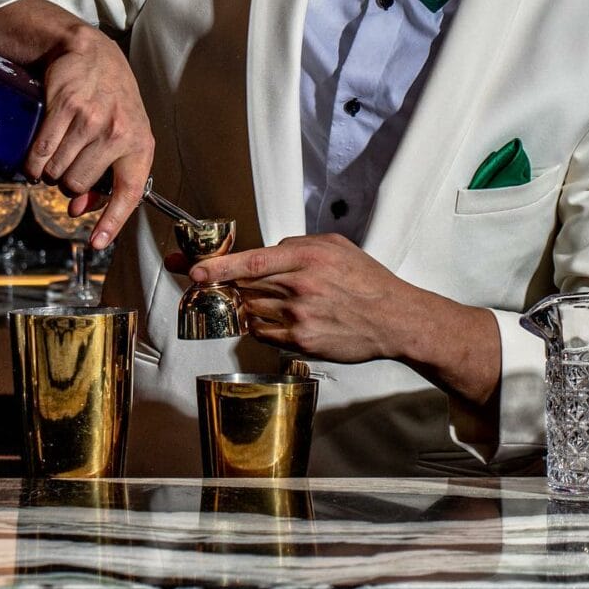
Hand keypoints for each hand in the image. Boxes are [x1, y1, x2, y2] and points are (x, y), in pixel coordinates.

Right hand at [27, 21, 153, 250]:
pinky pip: (41, 152)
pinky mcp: (64, 108)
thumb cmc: (111, 97)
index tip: (97, 242)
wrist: (92, 52)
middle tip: (68, 166)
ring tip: (56, 154)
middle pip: (79, 186)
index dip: (112, 221)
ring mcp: (91, 120)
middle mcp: (117, 133)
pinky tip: (36, 157)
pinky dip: (33, 162)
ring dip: (49, 171)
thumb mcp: (123, 133)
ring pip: (58, 172)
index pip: (129, 193)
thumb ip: (108, 174)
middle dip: (68, 184)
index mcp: (139, 144)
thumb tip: (78, 211)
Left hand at [188, 233, 405, 363]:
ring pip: (252, 310)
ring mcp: (299, 318)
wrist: (394, 319)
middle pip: (246, 286)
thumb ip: (297, 245)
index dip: (219, 267)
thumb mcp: (334, 246)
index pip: (252, 262)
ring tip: (267, 299)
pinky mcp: (301, 342)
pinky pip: (264, 334)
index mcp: (308, 259)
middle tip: (211, 283)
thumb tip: (268, 252)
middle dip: (224, 285)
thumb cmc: (367, 280)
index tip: (194, 271)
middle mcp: (300, 288)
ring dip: (248, 304)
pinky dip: (261, 325)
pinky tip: (277, 318)